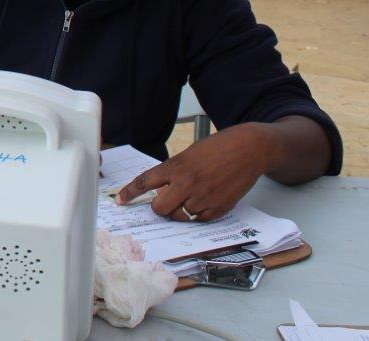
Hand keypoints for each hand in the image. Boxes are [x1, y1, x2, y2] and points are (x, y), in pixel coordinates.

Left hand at [116, 124, 273, 222]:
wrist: (248, 149)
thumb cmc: (217, 148)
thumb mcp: (188, 155)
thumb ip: (173, 172)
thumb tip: (159, 190)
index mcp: (176, 167)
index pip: (145, 182)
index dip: (130, 193)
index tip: (120, 200)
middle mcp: (187, 184)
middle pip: (160, 208)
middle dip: (159, 207)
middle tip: (165, 201)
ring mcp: (204, 198)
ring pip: (179, 217)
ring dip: (179, 212)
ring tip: (189, 198)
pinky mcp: (219, 208)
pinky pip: (199, 220)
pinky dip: (198, 214)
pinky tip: (204, 201)